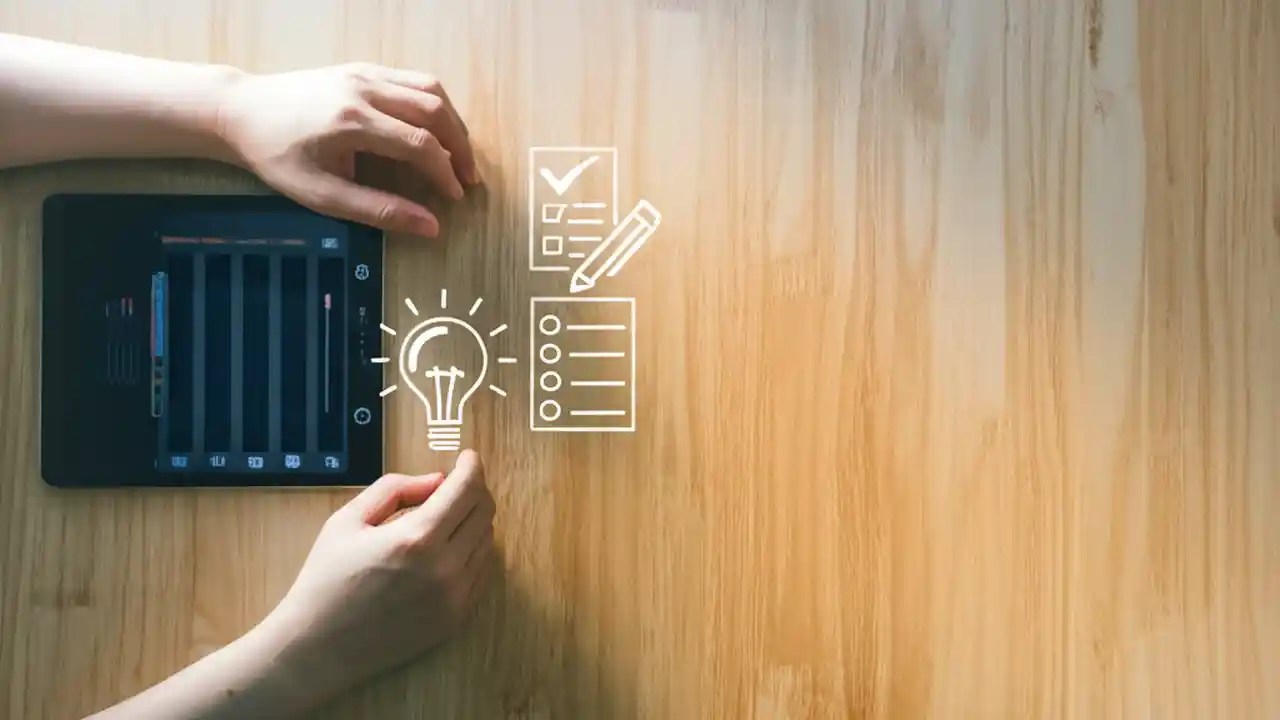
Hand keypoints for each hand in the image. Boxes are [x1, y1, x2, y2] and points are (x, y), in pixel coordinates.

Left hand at [214, 62, 479, 236]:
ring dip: (452, 122)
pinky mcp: (362, 68)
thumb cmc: (276, 157)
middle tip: (468, 179)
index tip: (454, 198)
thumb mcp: (322, 195)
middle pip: (434, 111)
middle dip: (460, 147)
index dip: (445, 174)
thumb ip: (379, 211)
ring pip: (430, 89)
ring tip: (459, 154)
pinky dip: (434, 104)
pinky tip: (435, 129)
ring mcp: (364, 73)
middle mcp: (364, 89)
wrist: (240, 111)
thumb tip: (430, 227)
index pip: (420, 146)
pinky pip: (413, 79)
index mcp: (352, 122)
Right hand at [266, 451, 495, 697]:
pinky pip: (481, 573)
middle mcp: (445, 569)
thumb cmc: (326, 580)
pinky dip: (472, 553)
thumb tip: (438, 480)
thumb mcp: (348, 520)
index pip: (467, 490)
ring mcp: (455, 598)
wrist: (318, 648)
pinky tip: (446, 549)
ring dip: (473, 522)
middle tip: (454, 485)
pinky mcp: (456, 619)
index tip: (467, 457)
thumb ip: (396, 489)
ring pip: (487, 543)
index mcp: (417, 539)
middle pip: (485, 513)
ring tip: (443, 519)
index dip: (471, 466)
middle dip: (474, 490)